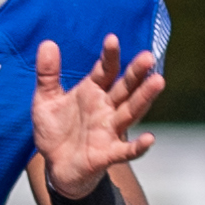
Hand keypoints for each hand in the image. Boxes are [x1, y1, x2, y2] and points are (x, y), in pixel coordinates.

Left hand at [33, 36, 164, 197]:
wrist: (56, 166)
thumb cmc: (55, 130)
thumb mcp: (45, 99)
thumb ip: (47, 73)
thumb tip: (47, 43)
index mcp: (92, 92)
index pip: (105, 70)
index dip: (109, 56)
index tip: (112, 39)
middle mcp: (106, 108)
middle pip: (125, 88)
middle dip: (136, 73)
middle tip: (148, 56)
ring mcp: (109, 130)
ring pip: (131, 112)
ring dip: (145, 98)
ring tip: (158, 81)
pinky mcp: (108, 154)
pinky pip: (126, 151)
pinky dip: (138, 146)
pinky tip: (150, 139)